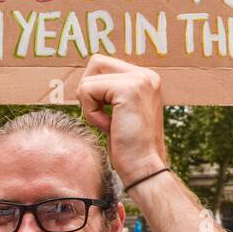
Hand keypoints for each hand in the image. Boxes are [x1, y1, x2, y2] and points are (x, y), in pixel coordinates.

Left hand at [77, 54, 167, 184]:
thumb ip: (111, 92)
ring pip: (88, 79)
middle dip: (90, 92)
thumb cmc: (129, 147)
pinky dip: (91, 113)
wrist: (143, 168)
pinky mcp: (129, 89)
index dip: (95, 91)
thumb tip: (85, 81)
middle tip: (106, 117)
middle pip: (96, 63)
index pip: (103, 65)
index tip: (111, 116)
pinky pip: (87, 90)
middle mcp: (147, 75)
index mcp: (146, 79)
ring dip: (90, 106)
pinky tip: (110, 127)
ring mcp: (140, 80)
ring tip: (110, 124)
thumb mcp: (121, 112)